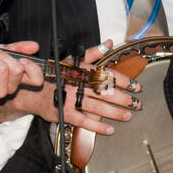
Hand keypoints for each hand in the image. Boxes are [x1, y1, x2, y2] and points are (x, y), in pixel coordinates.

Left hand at [0, 40, 47, 101]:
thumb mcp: (1, 51)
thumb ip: (18, 48)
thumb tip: (34, 46)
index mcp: (16, 76)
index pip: (36, 79)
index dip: (34, 69)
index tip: (24, 59)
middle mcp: (10, 85)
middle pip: (20, 69)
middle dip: (6, 55)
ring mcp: (1, 90)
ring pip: (9, 69)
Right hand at [6, 39, 140, 135]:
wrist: (34, 91)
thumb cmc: (58, 76)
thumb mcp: (73, 61)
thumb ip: (92, 53)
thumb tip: (108, 42)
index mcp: (82, 70)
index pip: (107, 74)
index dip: (124, 81)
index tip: (136, 86)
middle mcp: (78, 84)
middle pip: (105, 92)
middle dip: (124, 99)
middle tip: (137, 104)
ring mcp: (71, 99)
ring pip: (98, 107)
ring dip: (115, 113)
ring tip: (128, 116)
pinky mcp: (65, 113)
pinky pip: (84, 121)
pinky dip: (98, 126)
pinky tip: (110, 129)